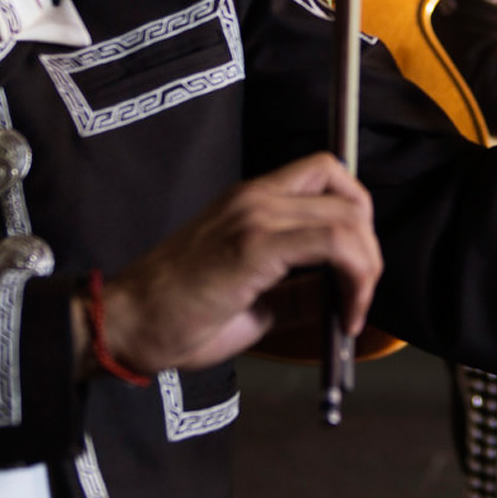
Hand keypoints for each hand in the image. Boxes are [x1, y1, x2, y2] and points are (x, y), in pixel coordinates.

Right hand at [89, 153, 380, 375]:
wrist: (126, 324)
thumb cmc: (177, 316)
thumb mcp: (252, 299)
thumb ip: (296, 290)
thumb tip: (340, 294)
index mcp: (251, 200)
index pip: (327, 173)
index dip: (356, 215)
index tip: (357, 266)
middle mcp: (254, 198)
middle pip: (347, 193)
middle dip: (370, 249)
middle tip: (360, 295)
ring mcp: (253, 217)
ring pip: (347, 216)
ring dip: (367, 267)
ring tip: (352, 311)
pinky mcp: (253, 246)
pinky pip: (331, 243)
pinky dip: (355, 279)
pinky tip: (342, 316)